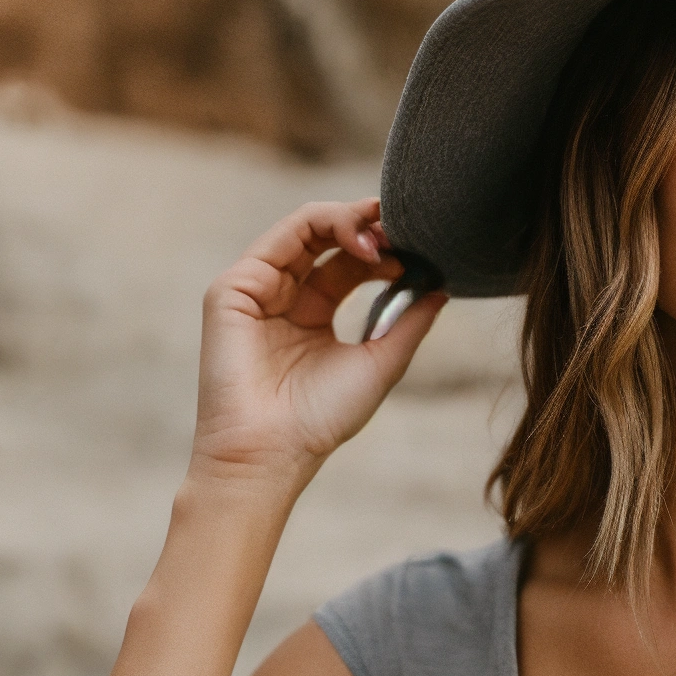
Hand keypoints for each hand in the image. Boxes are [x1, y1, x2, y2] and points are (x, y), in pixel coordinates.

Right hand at [190, 199, 444, 495]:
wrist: (271, 454)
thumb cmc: (321, 420)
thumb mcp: (380, 363)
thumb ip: (409, 323)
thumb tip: (442, 287)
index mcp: (313, 313)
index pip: (349, 261)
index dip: (385, 247)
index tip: (422, 247)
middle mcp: (284, 295)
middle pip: (328, 236)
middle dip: (371, 224)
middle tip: (408, 226)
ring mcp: (256, 288)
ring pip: (306, 227)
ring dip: (352, 221)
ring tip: (389, 233)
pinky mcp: (233, 289)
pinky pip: (280, 239)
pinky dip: (324, 228)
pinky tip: (363, 245)